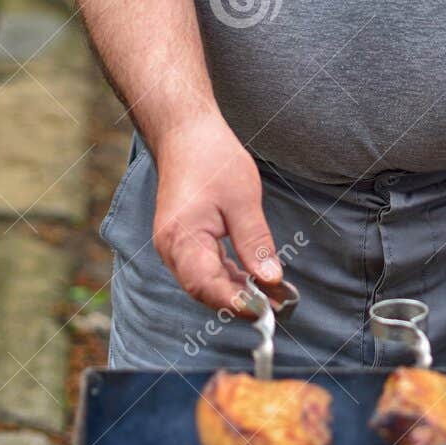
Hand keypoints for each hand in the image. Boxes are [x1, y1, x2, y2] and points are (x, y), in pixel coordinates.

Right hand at [151, 115, 283, 313]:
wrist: (185, 133)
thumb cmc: (212, 159)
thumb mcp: (243, 200)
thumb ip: (256, 242)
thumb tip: (271, 280)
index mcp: (182, 238)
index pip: (206, 286)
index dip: (235, 303)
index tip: (264, 311)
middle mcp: (170, 247)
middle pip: (204, 289)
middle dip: (238, 301)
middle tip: (274, 307)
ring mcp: (173, 245)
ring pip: (203, 281)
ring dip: (234, 290)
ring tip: (269, 295)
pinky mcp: (180, 239)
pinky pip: (202, 267)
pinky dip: (226, 275)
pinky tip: (249, 278)